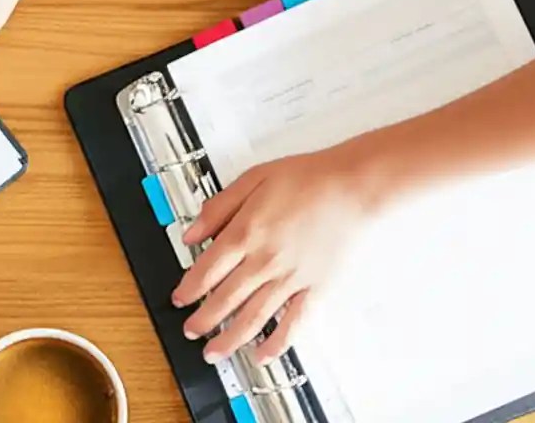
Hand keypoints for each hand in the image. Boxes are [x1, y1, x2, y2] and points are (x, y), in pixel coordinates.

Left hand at [171, 142, 383, 364]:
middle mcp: (265, 260)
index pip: (206, 270)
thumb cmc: (308, 179)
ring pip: (253, 317)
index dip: (189, 289)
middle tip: (190, 331)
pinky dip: (277, 343)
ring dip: (230, 339)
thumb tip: (191, 232)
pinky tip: (263, 355)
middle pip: (225, 299)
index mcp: (245, 233)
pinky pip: (294, 323)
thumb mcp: (252, 180)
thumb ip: (217, 208)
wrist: (354, 186)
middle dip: (203, 320)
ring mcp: (291, 278)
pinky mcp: (316, 288)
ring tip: (214, 353)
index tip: (180, 299)